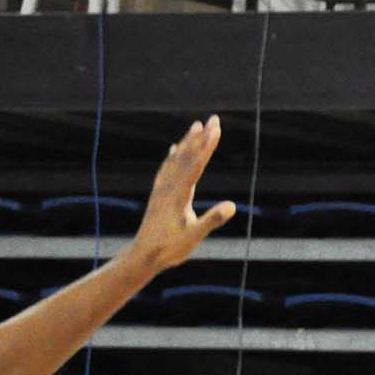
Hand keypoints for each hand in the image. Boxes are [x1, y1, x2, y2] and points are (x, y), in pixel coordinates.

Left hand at [129, 116, 237, 272]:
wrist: (143, 256)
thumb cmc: (170, 249)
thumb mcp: (194, 237)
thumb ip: (212, 220)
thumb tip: (232, 206)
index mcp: (178, 195)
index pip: (196, 164)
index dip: (207, 145)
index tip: (216, 128)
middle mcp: (168, 187)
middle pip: (187, 156)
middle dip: (201, 137)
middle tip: (214, 119)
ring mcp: (162, 190)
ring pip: (176, 159)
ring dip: (187, 142)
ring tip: (196, 126)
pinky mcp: (159, 195)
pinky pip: (167, 169)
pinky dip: (173, 156)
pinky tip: (173, 150)